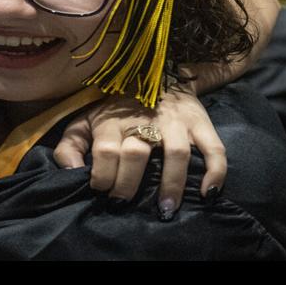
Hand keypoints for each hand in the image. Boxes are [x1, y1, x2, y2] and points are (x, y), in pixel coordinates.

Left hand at [54, 86, 225, 218]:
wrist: (159, 74)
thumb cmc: (117, 109)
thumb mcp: (86, 121)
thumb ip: (70, 146)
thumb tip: (70, 173)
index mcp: (113, 120)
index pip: (106, 151)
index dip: (103, 176)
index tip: (102, 192)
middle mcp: (145, 119)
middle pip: (137, 153)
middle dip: (129, 184)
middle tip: (125, 205)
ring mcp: (176, 122)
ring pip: (175, 154)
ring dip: (171, 185)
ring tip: (165, 210)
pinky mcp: (201, 123)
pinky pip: (214, 148)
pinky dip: (215, 172)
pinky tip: (208, 193)